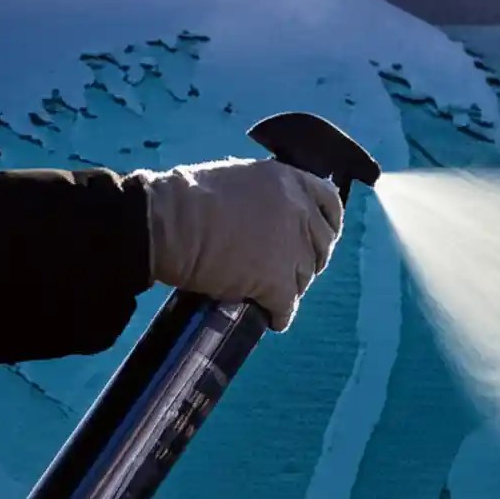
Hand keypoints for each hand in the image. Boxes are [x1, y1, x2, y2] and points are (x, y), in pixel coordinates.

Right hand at [134, 157, 342, 331]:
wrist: (168, 223)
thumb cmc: (188, 198)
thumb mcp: (240, 179)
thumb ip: (267, 195)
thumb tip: (271, 214)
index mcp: (290, 181)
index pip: (331, 203)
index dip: (328, 224)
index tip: (321, 236)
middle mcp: (299, 212)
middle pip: (321, 245)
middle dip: (308, 259)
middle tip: (291, 270)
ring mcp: (292, 248)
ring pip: (304, 277)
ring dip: (291, 287)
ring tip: (273, 293)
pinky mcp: (276, 282)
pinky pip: (287, 306)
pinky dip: (280, 315)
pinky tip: (273, 319)